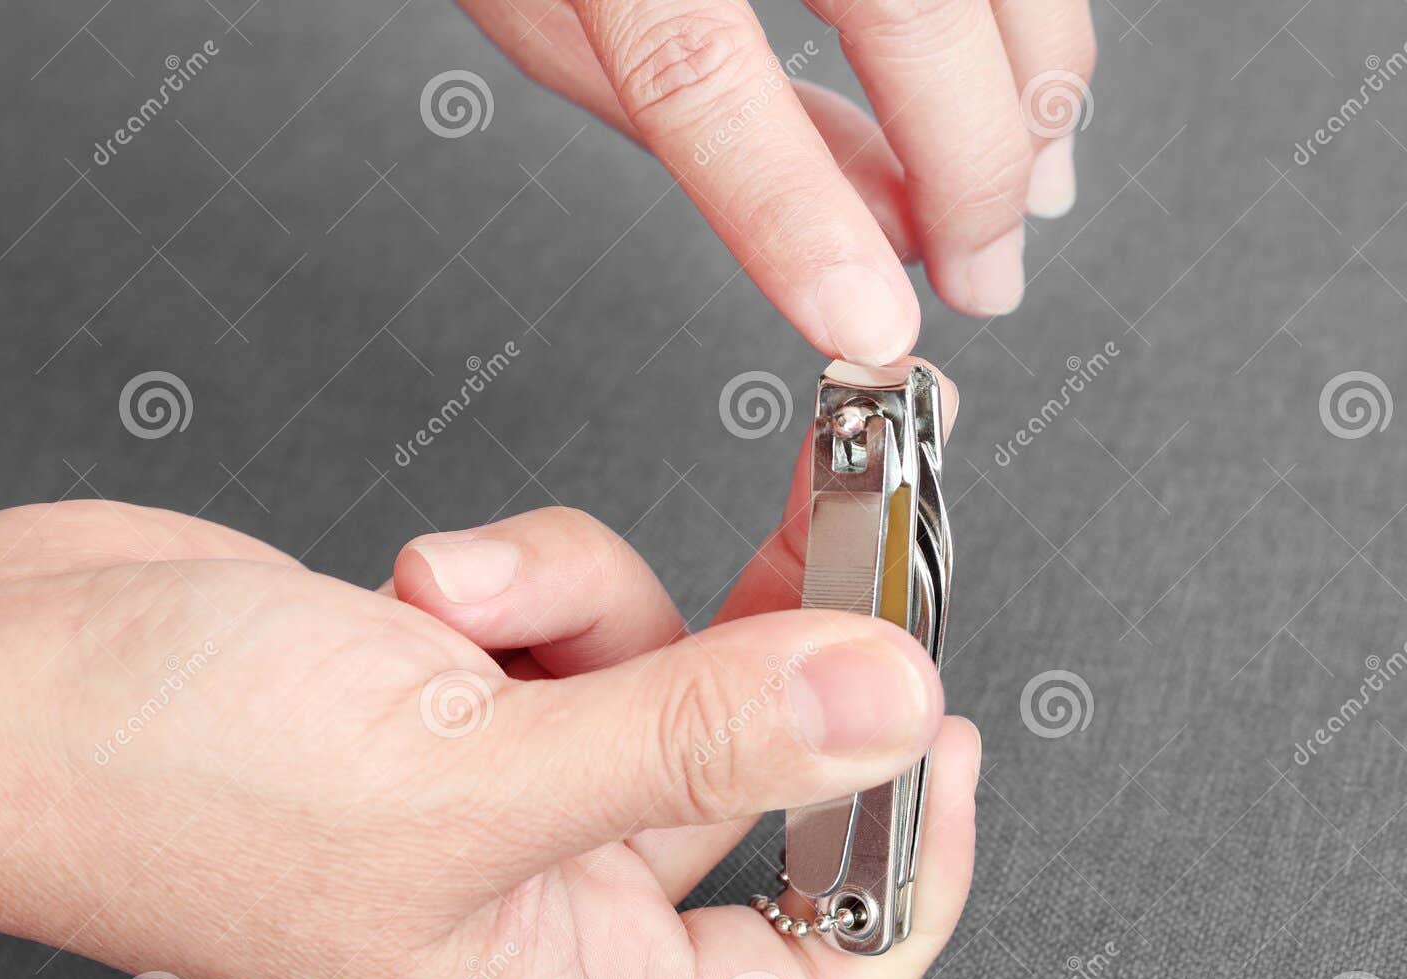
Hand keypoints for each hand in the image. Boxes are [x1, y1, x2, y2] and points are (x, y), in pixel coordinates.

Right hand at [0, 365, 975, 978]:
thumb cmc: (156, 783)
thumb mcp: (460, 780)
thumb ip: (695, 741)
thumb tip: (885, 708)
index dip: (905, 872)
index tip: (946, 740)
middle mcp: (540, 895)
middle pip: (746, 780)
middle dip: (768, 658)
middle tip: (833, 544)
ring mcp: (500, 779)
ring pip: (656, 661)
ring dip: (588, 595)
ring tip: (472, 589)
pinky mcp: (461, 685)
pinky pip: (572, 607)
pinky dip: (524, 570)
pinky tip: (436, 575)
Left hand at [459, 0, 1094, 352]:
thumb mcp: (564, 12)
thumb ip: (689, 116)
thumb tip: (848, 223)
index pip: (695, 72)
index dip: (790, 211)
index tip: (864, 322)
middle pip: (906, 7)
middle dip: (972, 170)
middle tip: (984, 279)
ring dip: (1038, 88)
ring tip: (1027, 196)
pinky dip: (1036, 14)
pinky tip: (1030, 79)